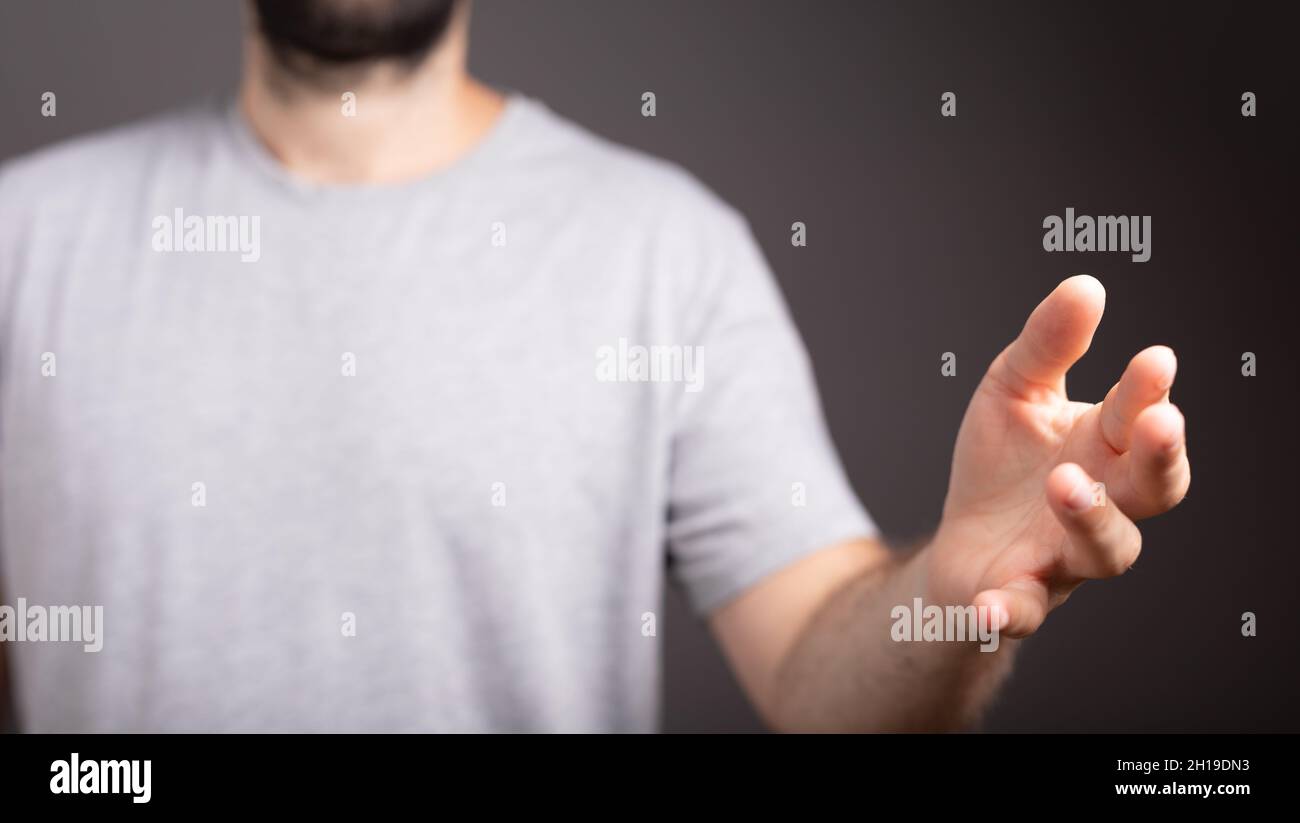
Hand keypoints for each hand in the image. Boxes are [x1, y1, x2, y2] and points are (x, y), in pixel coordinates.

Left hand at [926, 275, 1189, 637]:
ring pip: (1104, 550)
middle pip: (1152, 491)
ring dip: (1090, 518)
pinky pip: (1023, 611)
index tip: (1154, 359)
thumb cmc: (1004, 464)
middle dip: (1160, 457)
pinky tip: (989, 604)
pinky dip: (1011, 610)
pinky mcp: (1019, 596)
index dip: (1151, 395)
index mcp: (1106, 450)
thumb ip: (1047, 344)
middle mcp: (1103, 505)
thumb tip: (1086, 284)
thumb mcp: (1014, 390)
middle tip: (1158, 421)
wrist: (963, 541)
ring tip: (1065, 484)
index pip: (1141, 422)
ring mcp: (1065, 555)